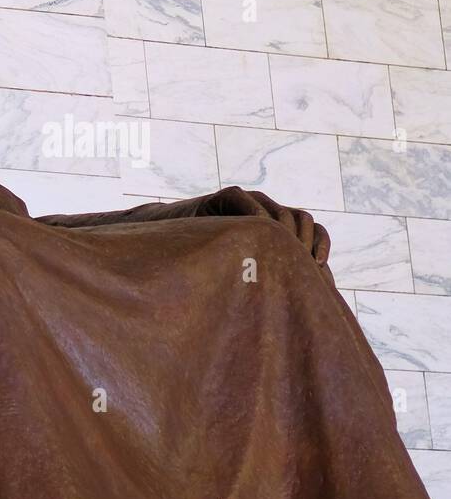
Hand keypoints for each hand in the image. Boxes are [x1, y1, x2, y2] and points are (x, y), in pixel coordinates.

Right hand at [191, 185, 331, 277]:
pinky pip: (248, 201)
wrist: (177, 241)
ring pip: (279, 211)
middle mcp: (268, 210)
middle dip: (305, 242)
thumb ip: (277, 276)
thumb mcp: (254, 270)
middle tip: (300, 266)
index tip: (318, 266)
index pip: (312, 227)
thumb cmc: (216, 262)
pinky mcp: (227, 197)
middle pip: (301, 218)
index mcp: (279, 225)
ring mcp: (249, 201)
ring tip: (281, 256)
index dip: (320, 243)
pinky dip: (256, 217)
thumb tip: (309, 301)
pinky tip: (257, 237)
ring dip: (285, 233)